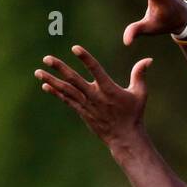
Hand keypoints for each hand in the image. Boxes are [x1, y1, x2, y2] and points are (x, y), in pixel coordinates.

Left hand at [34, 45, 152, 153]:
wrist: (124, 138)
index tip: (75, 48)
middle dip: (59, 68)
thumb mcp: (140, 94)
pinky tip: (45, 85)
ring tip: (38, 71)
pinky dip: (56, 93)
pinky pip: (66, 100)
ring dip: (51, 80)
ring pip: (66, 90)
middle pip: (74, 80)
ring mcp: (86, 105)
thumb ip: (140, 75)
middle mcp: (94, 96)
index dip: (85, 58)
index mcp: (108, 89)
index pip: (95, 70)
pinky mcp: (82, 112)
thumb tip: (148, 59)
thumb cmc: (134, 114)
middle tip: (46, 57)